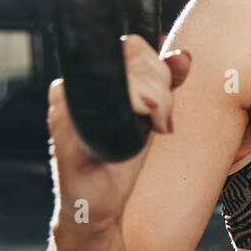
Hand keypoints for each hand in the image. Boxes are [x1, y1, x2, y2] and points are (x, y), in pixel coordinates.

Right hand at [47, 36, 191, 231]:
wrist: (98, 204)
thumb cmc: (119, 159)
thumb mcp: (149, 116)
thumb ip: (163, 84)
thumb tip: (184, 56)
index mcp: (88, 78)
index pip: (129, 46)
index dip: (156, 67)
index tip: (162, 102)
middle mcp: (71, 85)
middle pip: (130, 57)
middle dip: (160, 86)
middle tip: (161, 118)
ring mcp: (66, 104)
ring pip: (124, 75)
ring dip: (154, 97)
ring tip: (157, 124)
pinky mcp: (68, 126)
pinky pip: (109, 99)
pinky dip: (137, 104)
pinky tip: (148, 119)